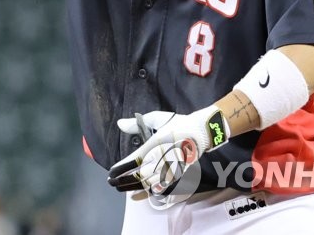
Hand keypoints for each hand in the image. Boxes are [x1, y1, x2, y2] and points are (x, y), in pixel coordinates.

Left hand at [107, 105, 228, 195]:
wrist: (202, 132)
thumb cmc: (178, 123)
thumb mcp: (157, 118)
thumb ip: (136, 123)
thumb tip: (119, 123)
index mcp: (157, 143)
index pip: (135, 159)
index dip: (122, 167)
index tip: (111, 171)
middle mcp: (164, 158)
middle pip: (140, 175)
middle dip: (123, 180)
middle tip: (111, 182)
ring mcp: (171, 168)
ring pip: (148, 183)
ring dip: (132, 186)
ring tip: (120, 187)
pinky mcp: (177, 175)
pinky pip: (160, 187)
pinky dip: (147, 191)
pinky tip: (136, 194)